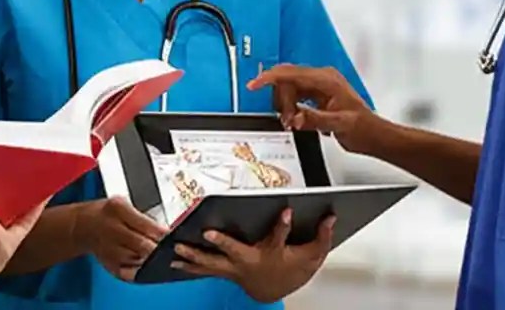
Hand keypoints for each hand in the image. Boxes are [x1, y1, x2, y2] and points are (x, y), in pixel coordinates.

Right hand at [76, 197, 168, 280]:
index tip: (175, 237)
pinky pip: (132, 272)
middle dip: (159, 250)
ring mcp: (109, 249)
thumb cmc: (107, 213)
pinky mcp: (109, 264)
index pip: (146, 225)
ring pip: (140, 260)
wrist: (83, 226)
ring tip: (158, 256)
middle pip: (144, 246)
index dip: (163, 234)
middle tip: (170, 250)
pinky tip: (145, 263)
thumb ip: (143, 218)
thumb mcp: (123, 204)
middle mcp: (112, 229)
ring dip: (151, 260)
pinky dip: (141, 268)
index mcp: (118, 209)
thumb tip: (165, 233)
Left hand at [173, 209, 334, 302]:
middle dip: (222, 243)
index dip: (283, 226)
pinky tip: (173, 261)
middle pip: (235, 252)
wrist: (274, 293)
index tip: (285, 212)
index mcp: (273, 254)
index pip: (280, 238)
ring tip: (178, 248)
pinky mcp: (225, 271)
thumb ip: (321, 237)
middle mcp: (251, 262)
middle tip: (208, 233)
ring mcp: (235, 268)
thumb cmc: (290, 272)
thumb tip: (330, 218)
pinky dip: (189, 266)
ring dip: (195, 256)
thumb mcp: (311, 257)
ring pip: (213, 263)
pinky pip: (204, 269)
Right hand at [248, 64, 385, 155]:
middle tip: (287, 120)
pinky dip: (292, 109)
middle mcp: (322, 79)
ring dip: (286, 107)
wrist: (372, 135)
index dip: (270, 77)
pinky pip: (296, 97)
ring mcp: (320, 87)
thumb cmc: (363, 127)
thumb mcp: (338, 124)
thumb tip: (295, 116)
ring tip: (293, 122)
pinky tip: (296, 120)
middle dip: (282, 102)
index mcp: (327, 80)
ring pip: (290, 90)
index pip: (291, 73)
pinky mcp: (318, 96)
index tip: (255, 84)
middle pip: (288, 82)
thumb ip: (314, 119)